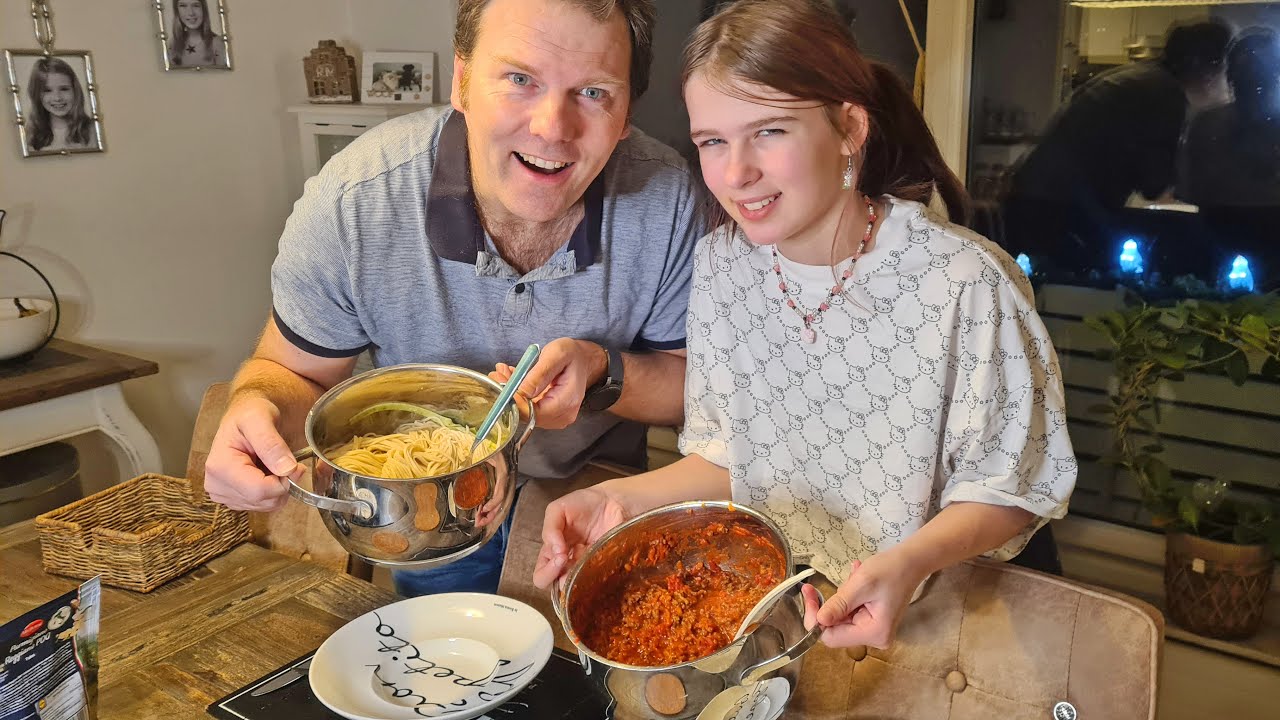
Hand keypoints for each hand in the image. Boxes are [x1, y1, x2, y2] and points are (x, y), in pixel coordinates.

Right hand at [204, 394, 301, 511]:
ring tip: (273, 464)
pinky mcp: (231, 498)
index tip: (293, 465)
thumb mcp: (261, 419)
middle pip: (262, 501)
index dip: (283, 482)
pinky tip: (267, 473)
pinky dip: (271, 492)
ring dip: (277, 488)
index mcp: (220, 466)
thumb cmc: (250, 414)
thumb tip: (287, 470)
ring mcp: (222, 494)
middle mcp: (215, 485)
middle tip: (285, 462)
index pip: (259, 491)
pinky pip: (261, 505)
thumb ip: (272, 444)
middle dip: (282, 485)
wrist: (243, 415)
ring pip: (264, 506)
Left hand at [490, 338, 607, 429]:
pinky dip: (519, 395)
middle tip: (497, 374)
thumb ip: (540, 373)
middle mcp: (563, 415)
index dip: (514, 400)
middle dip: (509, 395)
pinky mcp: (551, 415)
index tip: (500, 382)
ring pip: (526, 412)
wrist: (585, 360)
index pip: (533, 412)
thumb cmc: (573, 355)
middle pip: (527, 414)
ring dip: (512, 394)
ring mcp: (557, 417)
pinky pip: (529, 409)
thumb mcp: (557, 354)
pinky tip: (513, 379)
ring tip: (503, 373)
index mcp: (566, 401)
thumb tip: (522, 392)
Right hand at [533, 485, 631, 589]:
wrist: (611, 499)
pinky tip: (599, 554)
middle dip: (558, 576)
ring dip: (577, 576)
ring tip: (582, 558)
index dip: (547, 571)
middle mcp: (570, 564)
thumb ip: (550, 528)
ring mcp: (588, 566)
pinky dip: (597, 571)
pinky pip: (600, 577)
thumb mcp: (557, 509)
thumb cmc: (583, 504)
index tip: (559, 556)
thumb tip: (555, 550)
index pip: (542, 574)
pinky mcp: (605, 565)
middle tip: (565, 559)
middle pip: (557, 586)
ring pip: (578, 584)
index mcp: (554, 553)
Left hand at [800, 550, 927, 648]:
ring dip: (840, 597)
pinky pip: (849, 613)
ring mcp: (874, 631)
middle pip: (835, 629)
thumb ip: (838, 605)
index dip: (815, 620)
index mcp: (873, 633)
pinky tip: (856, 579)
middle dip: (826, 606)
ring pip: (840, 619)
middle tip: (815, 586)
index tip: (809, 596)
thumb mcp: (861, 584)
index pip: (831, 637)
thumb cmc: (890, 570)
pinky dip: (848, 596)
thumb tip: (818, 621)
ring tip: (853, 577)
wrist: (911, 562)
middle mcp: (874, 638)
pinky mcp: (872, 621)